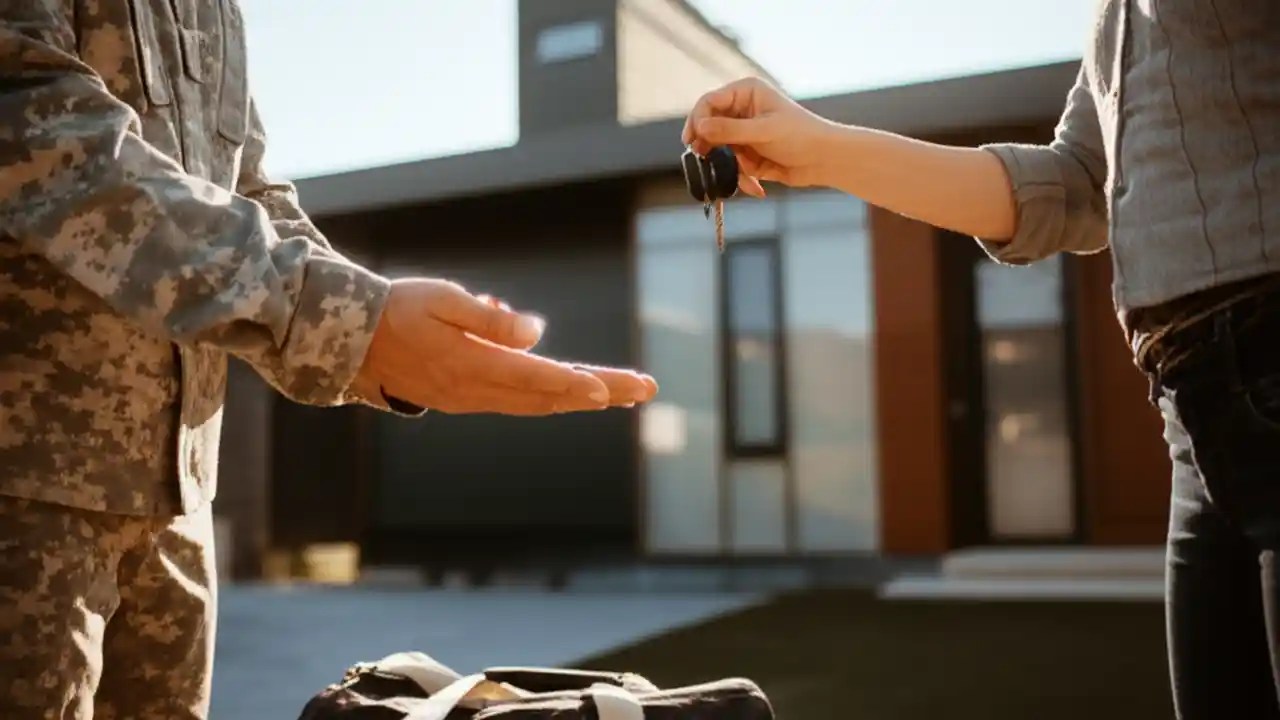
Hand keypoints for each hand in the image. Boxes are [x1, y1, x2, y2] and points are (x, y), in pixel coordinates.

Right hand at [357, 279, 657, 415]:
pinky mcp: (468, 400)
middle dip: (601, 392)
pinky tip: (576, 386)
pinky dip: (550, 394)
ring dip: (582, 397)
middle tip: (646, 389)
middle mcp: (478, 391)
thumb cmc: (401, 310)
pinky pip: (519, 401)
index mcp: (473, 365)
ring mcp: (474, 400)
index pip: (537, 378)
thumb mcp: (443, 299)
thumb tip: (536, 331)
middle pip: (551, 396)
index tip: (611, 390)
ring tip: (624, 392)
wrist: (354, 339)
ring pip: (539, 403)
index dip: (576, 384)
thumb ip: (489, 318)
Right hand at [682, 77, 839, 196]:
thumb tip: (699, 128)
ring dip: (730, 167)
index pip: (709, 102)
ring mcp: (743, 133)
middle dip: (710, 149)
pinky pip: (732, 166)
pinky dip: (742, 178)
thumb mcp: (763, 131)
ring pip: (719, 151)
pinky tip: (757, 187)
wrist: (825, 160)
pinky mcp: (748, 153)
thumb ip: (729, 130)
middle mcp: (741, 110)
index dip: (698, 120)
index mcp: (745, 93)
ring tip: (748, 176)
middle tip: (705, 162)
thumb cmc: (800, 136)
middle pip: (709, 127)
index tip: (693, 141)